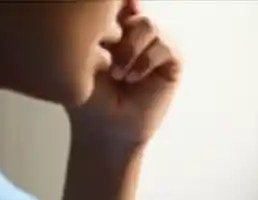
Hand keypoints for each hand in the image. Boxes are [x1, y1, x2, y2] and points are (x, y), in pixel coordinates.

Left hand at [68, 0, 181, 151]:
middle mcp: (137, 30)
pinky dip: (144, 60)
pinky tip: (131, 78)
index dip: (116, 6)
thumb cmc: (90, 96)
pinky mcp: (173, 60)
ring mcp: (156, 43)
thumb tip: (129, 1)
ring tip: (117, 73)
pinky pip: (163, 44)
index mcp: (115, 23)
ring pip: (147, 24)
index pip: (121, 2)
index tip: (109, 28)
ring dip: (128, 49)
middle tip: (102, 54)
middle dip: (115, 30)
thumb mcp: (84, 54)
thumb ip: (101, 25)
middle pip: (132, 6)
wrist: (106, 128)